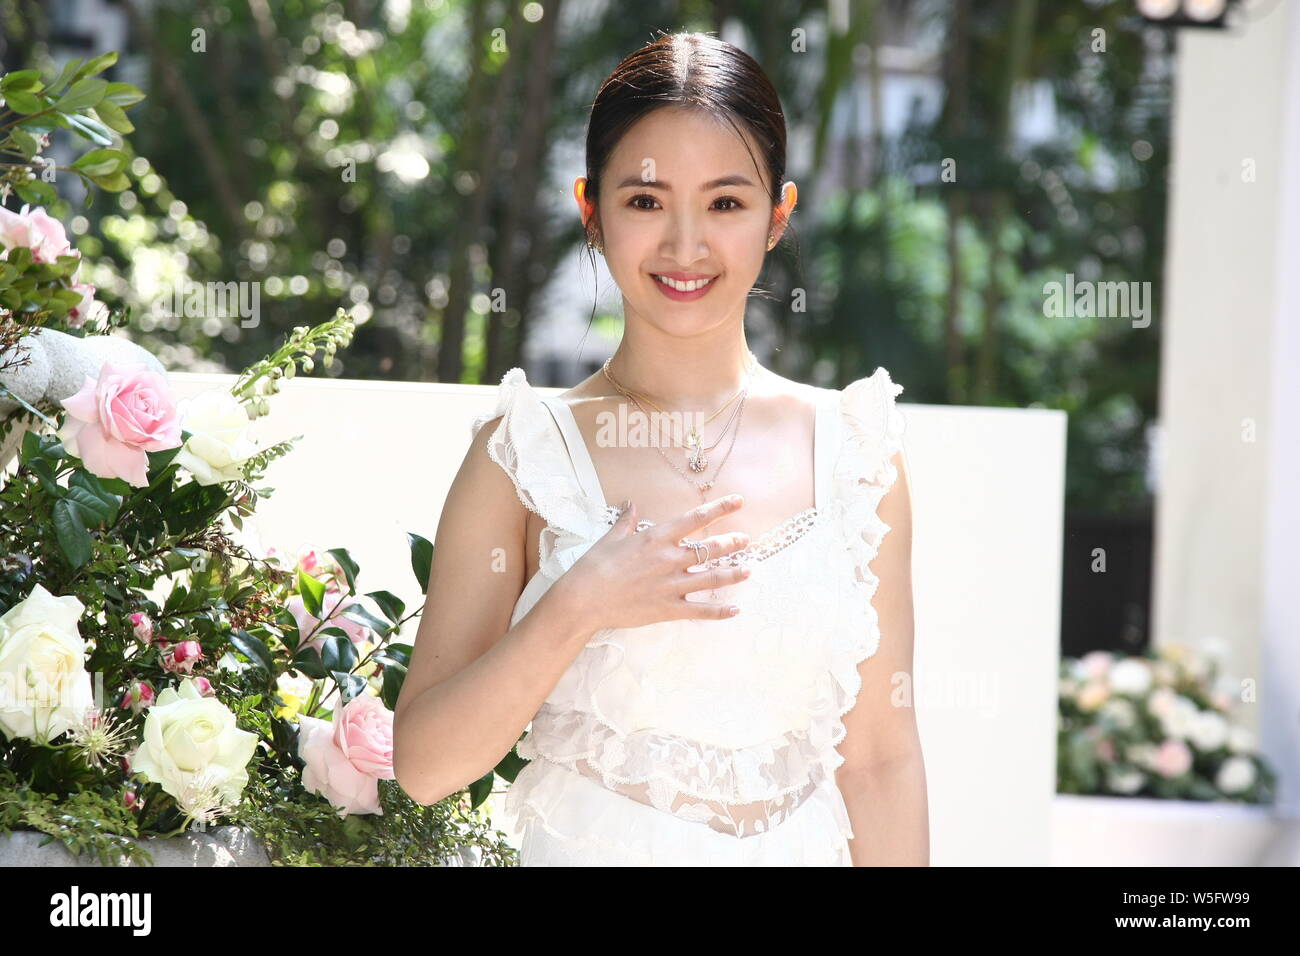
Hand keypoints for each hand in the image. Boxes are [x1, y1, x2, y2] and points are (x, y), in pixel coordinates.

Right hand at [559, 494, 752, 632]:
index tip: (739, 501)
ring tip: (749, 569)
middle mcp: (669, 559)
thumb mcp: (611, 537)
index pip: (696, 519)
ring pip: (712, 578)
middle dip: (732, 543)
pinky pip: (700, 610)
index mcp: (657, 538)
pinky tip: (735, 610)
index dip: (720, 508)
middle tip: (746, 540)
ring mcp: (671, 585)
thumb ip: (627, 521)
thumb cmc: (595, 566)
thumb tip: (631, 504)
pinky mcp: (668, 609)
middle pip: (711, 548)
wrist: (583, 600)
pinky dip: (720, 611)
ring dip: (733, 573)